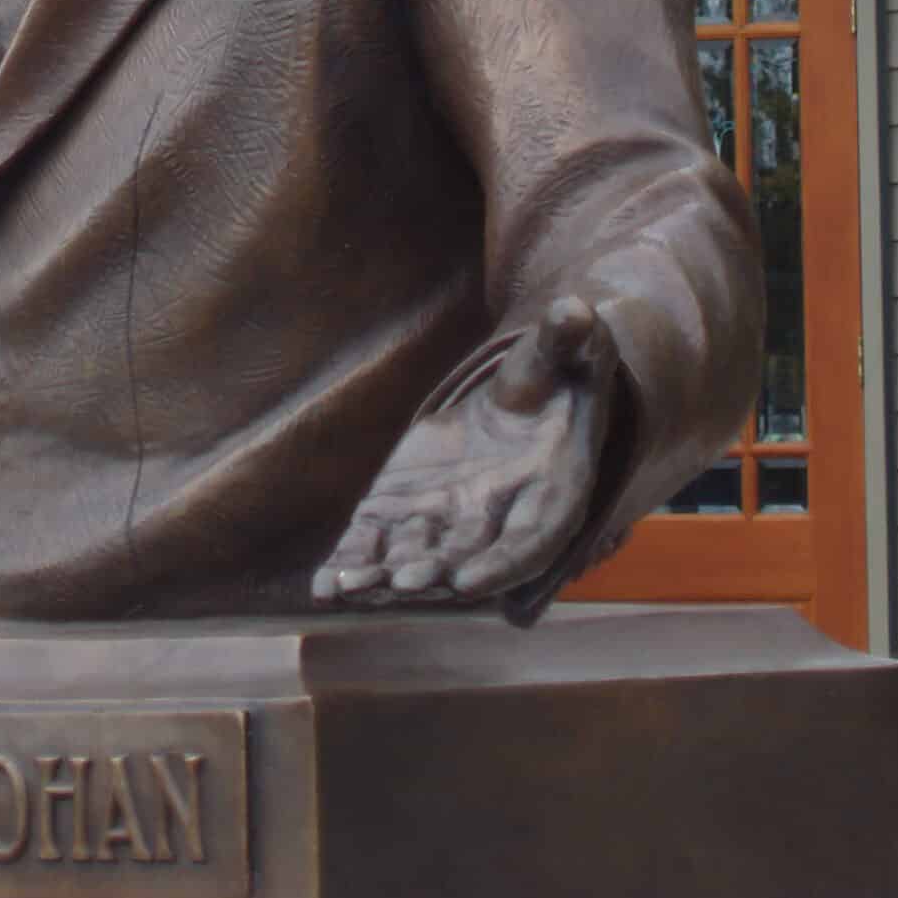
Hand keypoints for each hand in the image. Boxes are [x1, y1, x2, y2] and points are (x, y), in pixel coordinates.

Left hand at [311, 298, 617, 619]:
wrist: (531, 395)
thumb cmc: (559, 374)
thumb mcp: (569, 352)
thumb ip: (568, 339)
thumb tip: (573, 308)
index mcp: (552, 493)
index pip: (530, 544)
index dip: (499, 565)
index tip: (465, 583)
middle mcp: (501, 521)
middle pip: (466, 561)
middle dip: (431, 575)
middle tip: (398, 583)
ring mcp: (453, 518)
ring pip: (418, 557)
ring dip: (382, 575)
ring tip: (344, 588)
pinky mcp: (413, 505)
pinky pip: (384, 538)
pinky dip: (356, 557)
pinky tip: (323, 580)